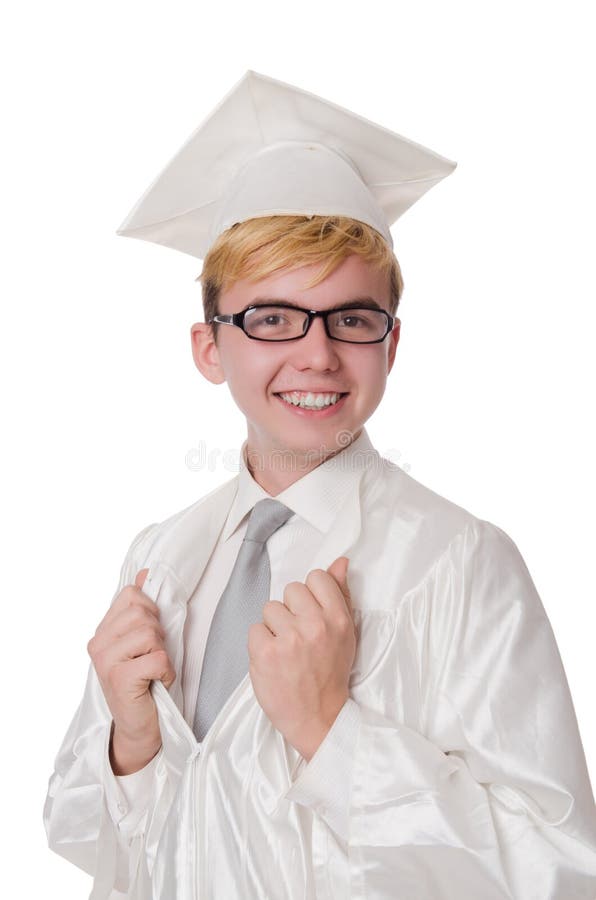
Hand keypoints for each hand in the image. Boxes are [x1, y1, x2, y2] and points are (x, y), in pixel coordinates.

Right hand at [87, 568, 175, 774]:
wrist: (139, 728)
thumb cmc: (144, 683)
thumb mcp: (143, 642)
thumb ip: (141, 609)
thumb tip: (146, 571)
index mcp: (102, 631)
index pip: (131, 595)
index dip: (150, 611)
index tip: (150, 636)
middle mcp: (98, 643)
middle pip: (142, 613)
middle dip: (158, 634)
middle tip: (152, 657)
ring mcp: (106, 661)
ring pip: (150, 633)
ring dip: (162, 653)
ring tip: (153, 670)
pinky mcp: (119, 678)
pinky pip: (157, 657)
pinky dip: (166, 670)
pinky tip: (157, 682)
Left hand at [248, 556, 355, 760]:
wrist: (319, 718)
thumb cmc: (331, 673)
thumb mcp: (346, 633)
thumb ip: (340, 595)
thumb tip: (339, 561)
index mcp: (337, 618)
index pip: (316, 578)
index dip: (310, 596)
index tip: (311, 616)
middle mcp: (314, 625)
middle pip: (290, 590)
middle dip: (291, 610)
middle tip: (299, 637)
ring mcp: (288, 639)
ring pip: (270, 609)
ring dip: (274, 627)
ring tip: (286, 650)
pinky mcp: (265, 653)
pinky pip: (255, 629)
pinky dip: (260, 644)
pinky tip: (274, 660)